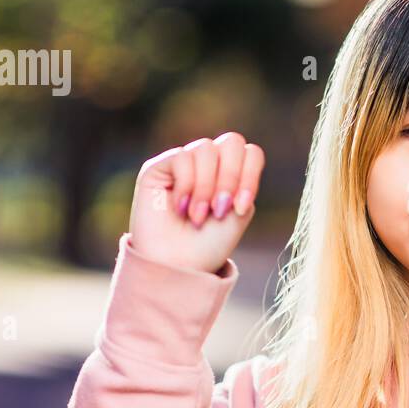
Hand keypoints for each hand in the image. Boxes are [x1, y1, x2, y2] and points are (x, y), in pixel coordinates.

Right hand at [127, 133, 264, 274]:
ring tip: (198, 216)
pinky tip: (181, 208)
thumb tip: (238, 154)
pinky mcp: (158, 168)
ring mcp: (184, 164)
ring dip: (206, 187)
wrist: (178, 266)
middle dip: (230, 177)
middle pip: (231, 141)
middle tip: (220, 210)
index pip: (251, 153)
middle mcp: (209, 165)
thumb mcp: (238, 214)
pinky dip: (186, 185)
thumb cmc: (208, 245)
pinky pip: (181, 157)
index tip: (241, 209)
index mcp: (232, 175)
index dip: (250, 176)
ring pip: (205, 148)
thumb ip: (244, 182)